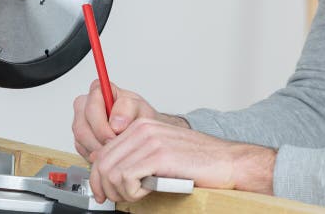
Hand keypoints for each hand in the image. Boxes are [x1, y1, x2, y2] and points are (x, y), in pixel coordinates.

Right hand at [72, 80, 188, 159]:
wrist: (143, 133)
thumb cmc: (140, 117)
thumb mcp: (141, 109)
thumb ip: (128, 109)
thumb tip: (115, 123)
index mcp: (99, 91)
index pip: (92, 102)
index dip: (101, 121)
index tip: (116, 132)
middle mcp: (86, 105)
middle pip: (82, 124)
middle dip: (100, 139)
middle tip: (117, 146)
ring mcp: (81, 123)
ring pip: (81, 139)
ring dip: (99, 149)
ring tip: (117, 151)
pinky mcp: (80, 139)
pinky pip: (82, 150)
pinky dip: (97, 155)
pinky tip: (111, 154)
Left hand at [88, 118, 276, 203]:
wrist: (227, 162)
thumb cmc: (197, 162)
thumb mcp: (160, 153)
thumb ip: (136, 156)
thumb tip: (107, 171)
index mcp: (141, 125)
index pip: (103, 152)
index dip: (98, 177)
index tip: (102, 192)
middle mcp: (143, 128)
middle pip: (103, 162)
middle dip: (106, 188)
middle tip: (119, 199)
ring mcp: (151, 140)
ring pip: (112, 172)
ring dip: (121, 191)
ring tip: (137, 194)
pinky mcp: (160, 154)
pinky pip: (127, 177)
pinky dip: (133, 192)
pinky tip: (149, 190)